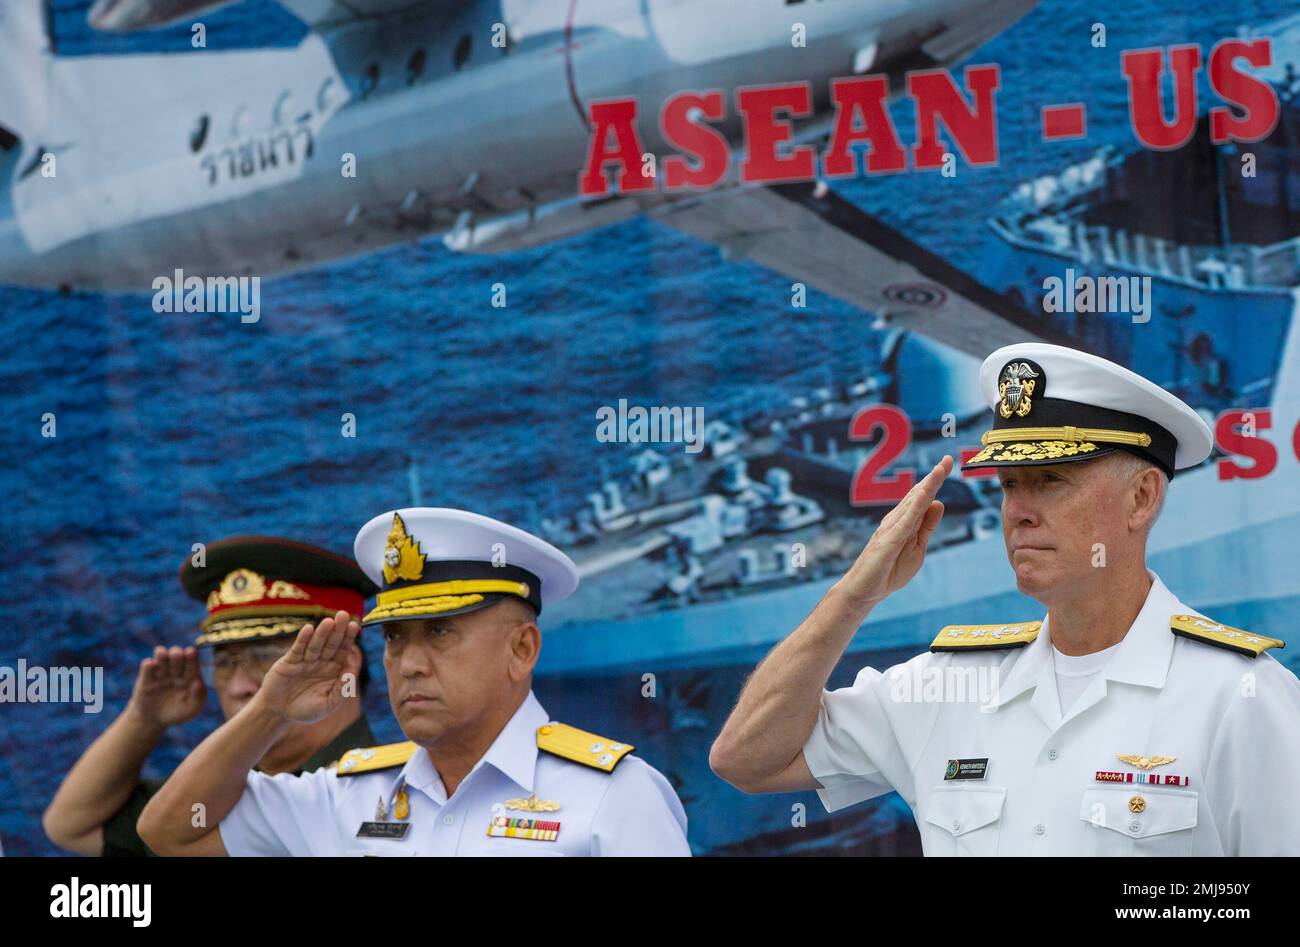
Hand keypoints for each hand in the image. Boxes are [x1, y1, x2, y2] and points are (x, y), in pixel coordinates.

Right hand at [127, 646, 207, 728]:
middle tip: (176, 654)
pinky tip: (149, 664)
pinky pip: (146, 669)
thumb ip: (197, 698)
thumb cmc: (176, 713)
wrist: (153, 721)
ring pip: (161, 659)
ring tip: (162, 653)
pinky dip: (148, 665)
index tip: (191, 651)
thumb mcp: (190, 709)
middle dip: (176, 654)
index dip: (192, 657)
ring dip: (162, 655)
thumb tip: (199, 683)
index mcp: (190, 676)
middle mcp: (176, 671)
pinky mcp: (145, 679)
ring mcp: (160, 674)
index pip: (192, 664)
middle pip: (177, 657)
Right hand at [257, 611, 361, 723]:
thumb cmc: (305, 710)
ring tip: (329, 621)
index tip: (354, 626)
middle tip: (344, 615)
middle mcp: (322, 662)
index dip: (349, 639)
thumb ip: (340, 690)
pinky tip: (308, 629)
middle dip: (338, 630)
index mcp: (334, 670)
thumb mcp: (327, 705)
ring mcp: (306, 660)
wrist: (278, 713)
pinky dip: (302, 639)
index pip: (344, 651)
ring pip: (316, 644)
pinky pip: (298, 649)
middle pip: (332, 644)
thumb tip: (352, 674)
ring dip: (322, 633)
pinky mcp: (289, 661)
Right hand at [840, 455, 951, 608]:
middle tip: (948, 459)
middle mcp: (896, 520)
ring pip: (912, 503)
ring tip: (939, 470)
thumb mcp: (917, 548)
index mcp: (905, 522)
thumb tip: (938, 503)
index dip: (935, 481)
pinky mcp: (888, 541)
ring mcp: (891, 529)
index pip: (922, 498)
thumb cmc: (889, 570)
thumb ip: (927, 526)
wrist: (865, 590)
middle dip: (934, 477)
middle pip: (918, 495)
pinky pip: (905, 521)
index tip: (947, 463)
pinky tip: (925, 494)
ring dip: (927, 486)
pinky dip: (916, 506)